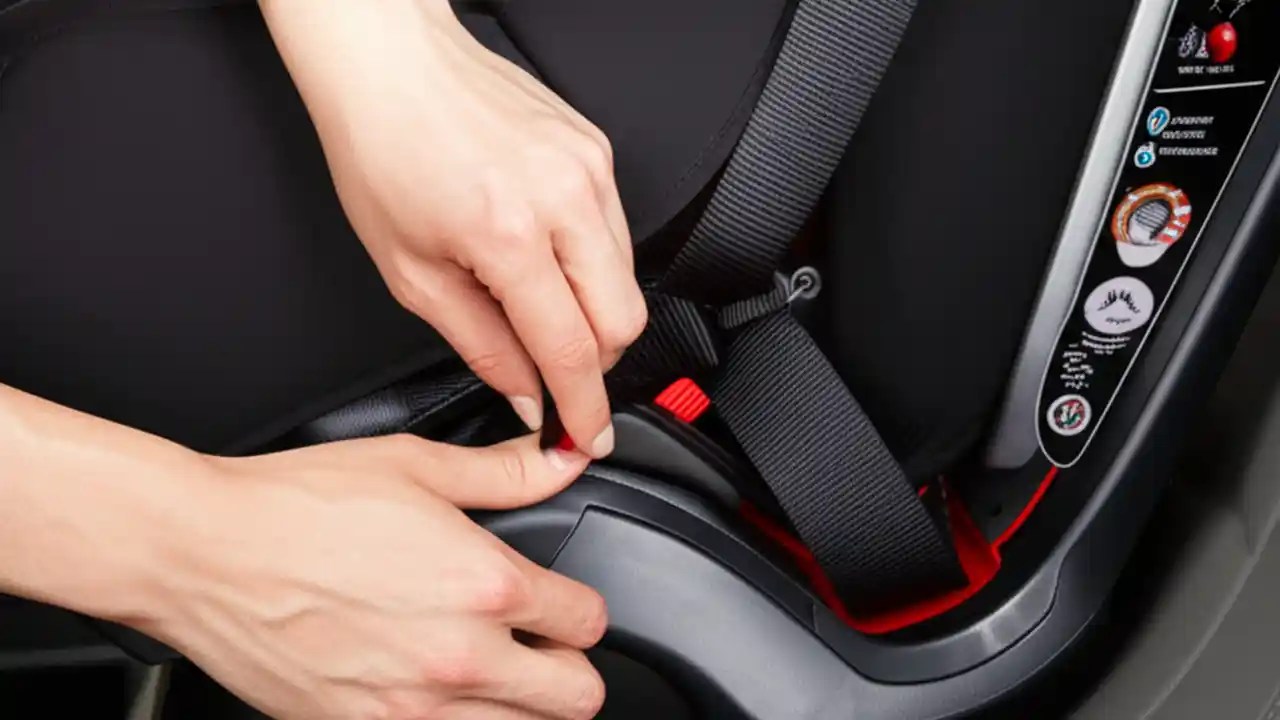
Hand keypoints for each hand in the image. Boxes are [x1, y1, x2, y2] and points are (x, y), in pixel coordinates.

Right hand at [141, 436, 607, 719]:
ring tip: (485, 671)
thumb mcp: (413, 465)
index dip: (578, 608)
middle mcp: (460, 656)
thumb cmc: (295, 507)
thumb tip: (560, 460)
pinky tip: (430, 692)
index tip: (558, 603)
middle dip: (567, 668)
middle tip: (536, 645)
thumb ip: (504, 471)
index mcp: (484, 584)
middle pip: (577, 696)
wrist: (203, 553)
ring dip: (519, 706)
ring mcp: (412, 709)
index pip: (588, 620)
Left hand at [260, 0, 647, 456]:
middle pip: (623, 322)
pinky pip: (618, 233)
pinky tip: (544, 255)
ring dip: (595, 314)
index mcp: (508, 234)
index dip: (582, 406)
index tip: (585, 435)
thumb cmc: (383, 151)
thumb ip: (481, 345)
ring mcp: (590, 170)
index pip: (571, 349)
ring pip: (628, 279)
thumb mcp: (411, 272)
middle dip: (597, 365)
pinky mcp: (598, 151)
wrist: (392, 63)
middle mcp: (564, 197)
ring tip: (535, 302)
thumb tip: (527, 395)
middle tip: (558, 377)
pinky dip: (591, 265)